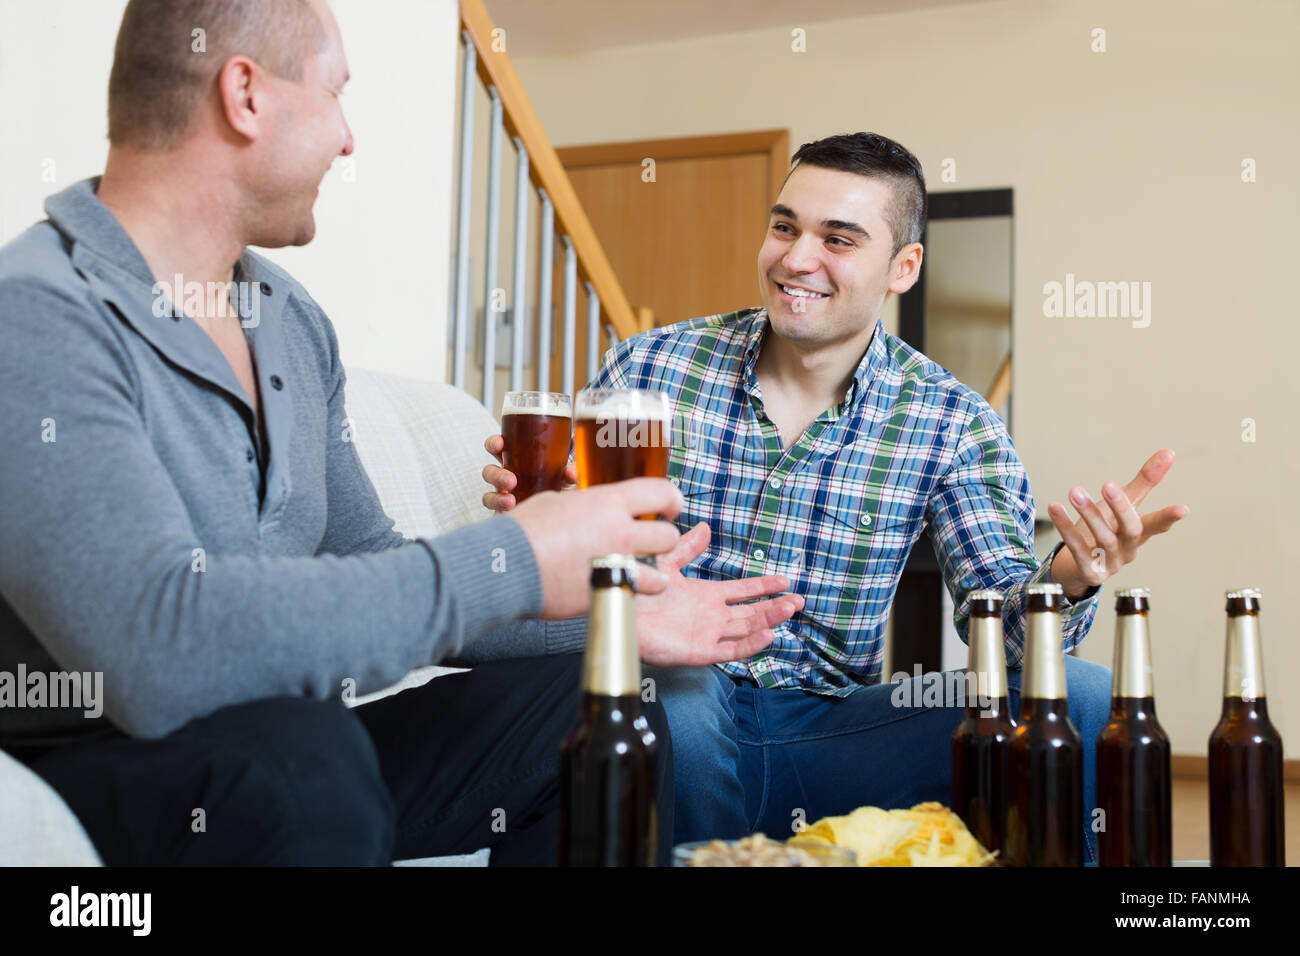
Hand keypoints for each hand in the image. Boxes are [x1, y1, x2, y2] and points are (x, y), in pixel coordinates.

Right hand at [482, 434, 578, 511]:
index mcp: (515, 462)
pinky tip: (511, 515)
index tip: (499, 444)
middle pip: (489, 472)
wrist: (558, 514)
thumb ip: (569, 472)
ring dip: (497, 498)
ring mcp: (503, 498)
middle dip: (496, 475)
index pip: (497, 448)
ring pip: (488, 496)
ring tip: (511, 501)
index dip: (493, 444)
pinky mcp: (505, 516)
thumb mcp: (564, 476)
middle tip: (511, 481)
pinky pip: (495, 516)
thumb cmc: (557, 487)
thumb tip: (572, 473)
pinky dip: (501, 515)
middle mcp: (505, 479)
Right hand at [510, 477, 682, 618]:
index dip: (672, 499)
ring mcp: (615, 566)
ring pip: (661, 575)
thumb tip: (597, 505)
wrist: (505, 566)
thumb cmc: (525, 531)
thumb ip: (588, 504)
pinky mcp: (605, 593)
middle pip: (668, 536)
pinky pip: (634, 595)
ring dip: (654, 573)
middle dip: (663, 538)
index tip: (671, 506)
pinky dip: (630, 592)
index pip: (661, 493)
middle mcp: (619, 533)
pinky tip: (617, 585)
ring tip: (640, 570)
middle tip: (653, 540)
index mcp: (609, 503)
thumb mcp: (558, 502)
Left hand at [634, 523, 802, 665]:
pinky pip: (730, 650)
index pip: (742, 591)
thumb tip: (705, 527)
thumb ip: (687, 548)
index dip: (764, 586)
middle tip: (798, 600)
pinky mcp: (699, 651)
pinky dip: (750, 644)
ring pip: (746, 629)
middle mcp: (710, 616)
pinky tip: (767, 634)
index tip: (784, 581)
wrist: (619, 607)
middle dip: (775, 606)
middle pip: (751, 612)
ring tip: (790, 609)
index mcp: (704, 595)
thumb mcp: (665, 561)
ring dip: (769, 620)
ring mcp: (707, 634)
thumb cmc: (638, 587)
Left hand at [1046, 448, 1189, 599]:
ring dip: (1089, 513)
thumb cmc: (1104, 528)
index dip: (1168, 517)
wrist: (1075, 564)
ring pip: (1104, 538)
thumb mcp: (1123, 504)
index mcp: (1138, 532)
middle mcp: (1128, 549)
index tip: (1182, 509)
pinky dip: (1065, 528)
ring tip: (1075, 492)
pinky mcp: (1090, 572)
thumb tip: (1169, 452)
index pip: (1156, 524)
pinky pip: (1077, 549)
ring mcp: (1110, 563)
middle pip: (1131, 529)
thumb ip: (1144, 482)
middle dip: (1121, 507)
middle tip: (1108, 484)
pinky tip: (1055, 508)